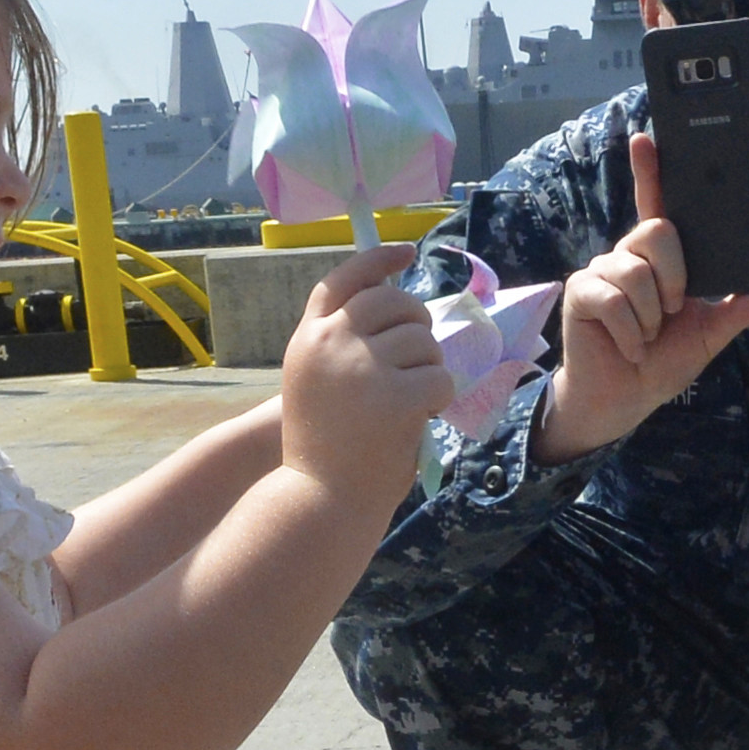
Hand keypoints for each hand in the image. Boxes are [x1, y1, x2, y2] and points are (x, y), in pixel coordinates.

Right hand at [277, 243, 452, 509]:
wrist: (321, 498)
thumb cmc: (323, 446)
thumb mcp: (314, 382)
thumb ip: (342, 344)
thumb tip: (397, 309)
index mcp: (309, 338)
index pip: (345, 279)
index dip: (378, 260)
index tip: (407, 251)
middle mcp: (331, 343)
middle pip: (394, 301)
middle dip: (418, 324)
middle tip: (419, 358)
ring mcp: (363, 367)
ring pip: (424, 340)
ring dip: (429, 368)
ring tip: (412, 401)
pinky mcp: (395, 396)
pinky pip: (439, 379)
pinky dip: (439, 399)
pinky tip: (421, 418)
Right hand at [537, 130, 748, 464]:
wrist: (624, 399)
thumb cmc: (662, 362)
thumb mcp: (709, 336)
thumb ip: (739, 312)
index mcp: (660, 259)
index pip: (658, 205)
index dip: (650, 171)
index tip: (648, 137)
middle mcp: (629, 255)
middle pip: (657, 232)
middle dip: (674, 279)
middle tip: (672, 312)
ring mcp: (601, 271)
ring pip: (637, 271)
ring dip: (651, 316)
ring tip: (646, 336)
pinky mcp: (581, 292)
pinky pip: (615, 299)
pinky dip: (631, 332)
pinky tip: (629, 346)